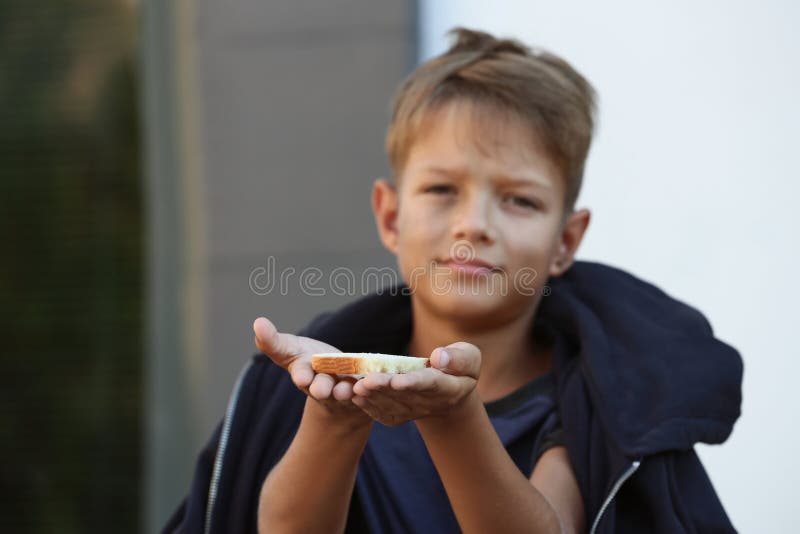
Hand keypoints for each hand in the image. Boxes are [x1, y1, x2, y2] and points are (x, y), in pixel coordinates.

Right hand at [253, 317, 368, 422]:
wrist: (335, 379)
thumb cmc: (309, 360)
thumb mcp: (291, 349)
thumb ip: (274, 341)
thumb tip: (257, 323)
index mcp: (303, 373)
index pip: (300, 373)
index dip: (301, 375)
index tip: (302, 377)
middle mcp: (321, 385)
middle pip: (320, 387)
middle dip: (321, 387)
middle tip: (322, 389)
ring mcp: (340, 390)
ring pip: (342, 391)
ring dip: (343, 391)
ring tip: (345, 389)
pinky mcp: (360, 391)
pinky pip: (364, 389)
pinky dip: (366, 387)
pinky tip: (370, 383)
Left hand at [351, 342, 480, 426]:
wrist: (451, 393)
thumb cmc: (459, 367)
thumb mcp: (469, 358)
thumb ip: (458, 358)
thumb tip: (438, 357)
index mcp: (450, 388)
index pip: (431, 384)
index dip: (414, 382)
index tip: (398, 380)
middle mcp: (431, 403)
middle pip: (405, 395)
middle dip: (385, 388)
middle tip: (366, 382)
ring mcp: (415, 411)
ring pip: (392, 405)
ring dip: (373, 396)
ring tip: (356, 386)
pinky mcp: (401, 415)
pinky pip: (385, 414)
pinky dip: (370, 407)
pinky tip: (356, 397)